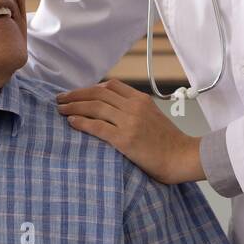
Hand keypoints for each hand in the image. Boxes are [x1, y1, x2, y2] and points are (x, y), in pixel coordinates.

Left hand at [55, 79, 203, 184]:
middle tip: (60, 99)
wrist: (183, 157)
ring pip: (94, 107)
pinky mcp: (125, 139)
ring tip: (60, 110)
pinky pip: (97, 127)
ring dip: (74, 107)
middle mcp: (134, 107)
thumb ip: (135, 109)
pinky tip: (71, 123)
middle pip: (98, 94)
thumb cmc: (169, 142)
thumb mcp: (154, 116)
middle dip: (76, 95)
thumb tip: (112, 109)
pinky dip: (82, 123)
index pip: (110, 86)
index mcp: (141, 99)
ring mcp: (129, 122)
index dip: (89, 88)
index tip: (76, 94)